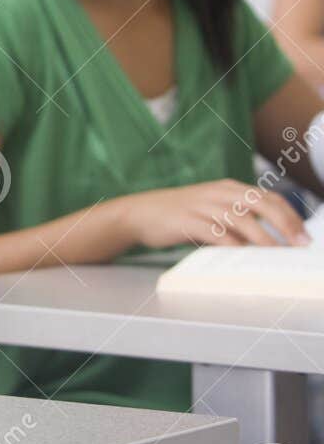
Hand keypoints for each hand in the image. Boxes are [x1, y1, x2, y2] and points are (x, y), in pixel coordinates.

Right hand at [115, 180, 308, 249]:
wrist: (138, 213)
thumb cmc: (178, 215)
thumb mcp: (211, 210)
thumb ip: (237, 219)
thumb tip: (270, 239)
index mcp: (227, 188)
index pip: (268, 198)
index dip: (290, 215)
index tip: (304, 235)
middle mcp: (217, 193)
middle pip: (260, 204)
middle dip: (285, 224)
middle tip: (298, 244)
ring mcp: (201, 206)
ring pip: (241, 219)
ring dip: (263, 238)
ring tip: (277, 254)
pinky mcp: (186, 221)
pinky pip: (216, 233)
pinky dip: (233, 244)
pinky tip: (242, 255)